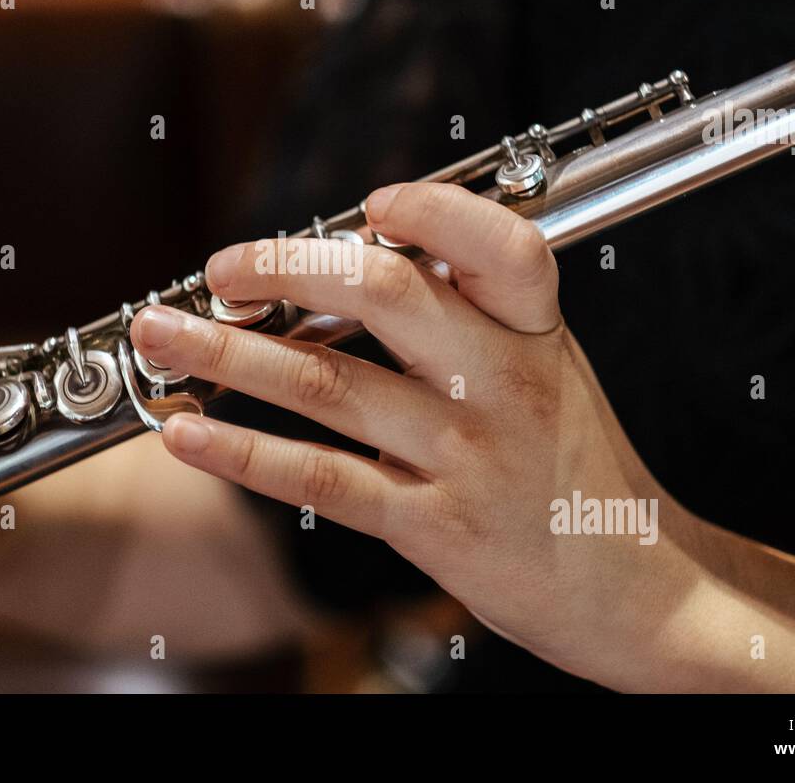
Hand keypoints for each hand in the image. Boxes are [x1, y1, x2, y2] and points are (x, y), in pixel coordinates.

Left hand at [132, 183, 794, 691]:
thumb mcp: (548, 369)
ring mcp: (466, 457)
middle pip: (383, 295)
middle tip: (221, 270)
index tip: (364, 207)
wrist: (632, 588)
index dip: (431, 211)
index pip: (499, 244)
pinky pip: (322, 479)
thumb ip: (472, 316)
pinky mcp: (433, 527)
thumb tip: (356, 261)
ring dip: (228, 354)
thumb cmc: (575, 468)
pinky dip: (244, 452)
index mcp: (537, 332)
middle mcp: (503, 384)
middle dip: (283, 269)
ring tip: (162, 333)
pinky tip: (188, 432)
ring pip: (327, 382)